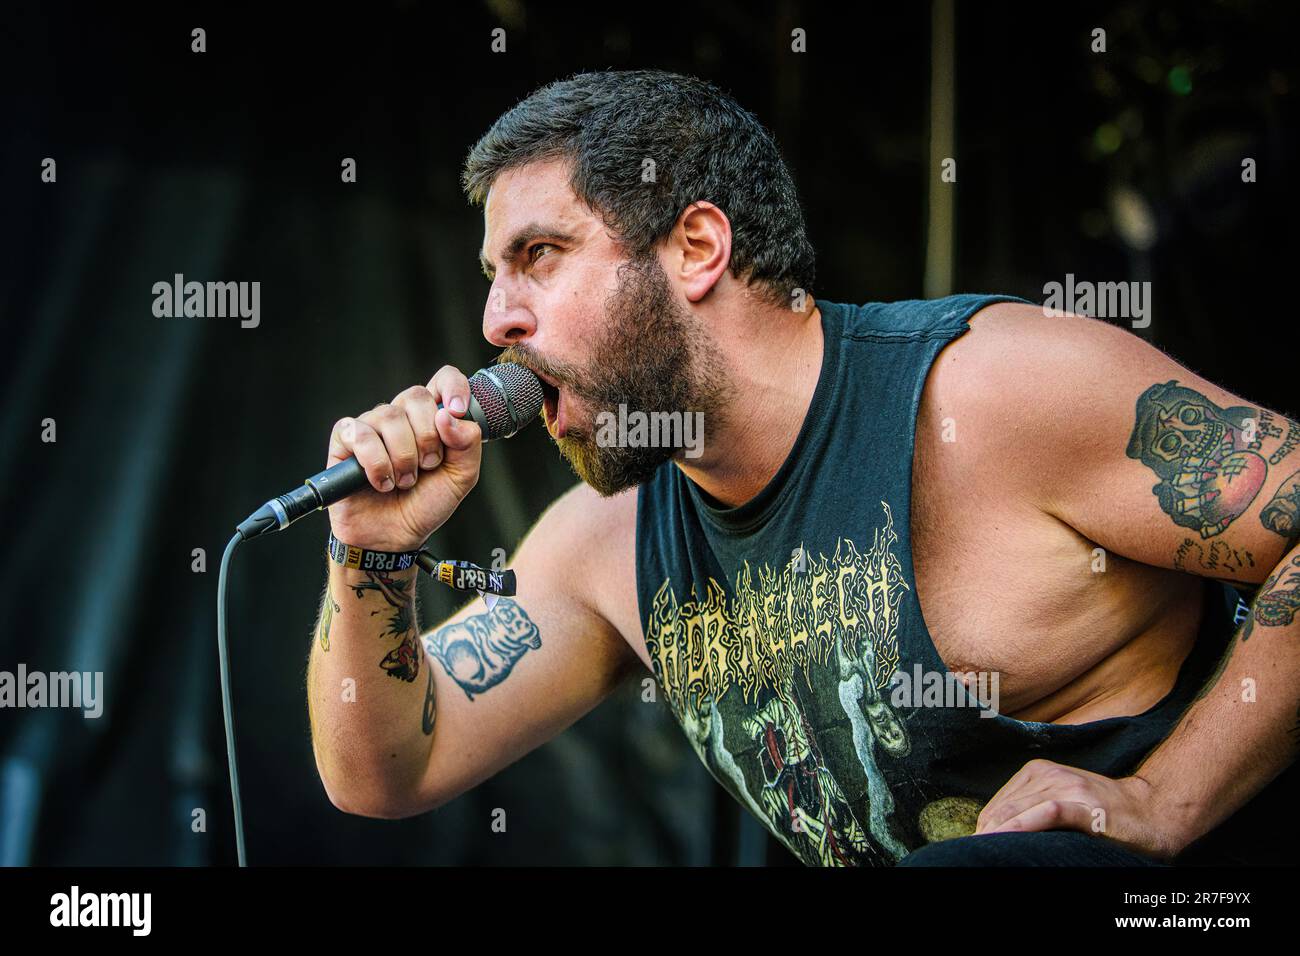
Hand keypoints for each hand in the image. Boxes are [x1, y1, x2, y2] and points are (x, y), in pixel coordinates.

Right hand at [326, 365, 482, 552]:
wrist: (394, 536)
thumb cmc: (425, 503)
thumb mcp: (461, 478)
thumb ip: (467, 445)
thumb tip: (450, 416)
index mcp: (432, 418)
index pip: (443, 379)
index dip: (453, 387)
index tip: (457, 411)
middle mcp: (401, 416)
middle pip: (416, 396)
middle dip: (428, 437)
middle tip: (428, 467)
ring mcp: (371, 426)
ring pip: (388, 417)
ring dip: (402, 456)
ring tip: (404, 481)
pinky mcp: (345, 440)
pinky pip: (360, 435)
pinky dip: (376, 463)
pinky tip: (381, 482)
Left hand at [974, 759, 1185, 859]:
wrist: (1153, 810)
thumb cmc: (1105, 812)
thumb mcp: (1062, 799)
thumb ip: (1031, 807)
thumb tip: (995, 829)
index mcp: (1039, 771)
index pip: (999, 802)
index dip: (985, 826)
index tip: (976, 845)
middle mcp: (1050, 774)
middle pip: (1005, 808)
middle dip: (987, 832)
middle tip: (974, 853)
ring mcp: (1068, 788)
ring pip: (1021, 810)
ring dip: (1000, 832)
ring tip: (985, 851)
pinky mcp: (1085, 805)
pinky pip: (1047, 813)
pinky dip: (1024, 825)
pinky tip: (1007, 837)